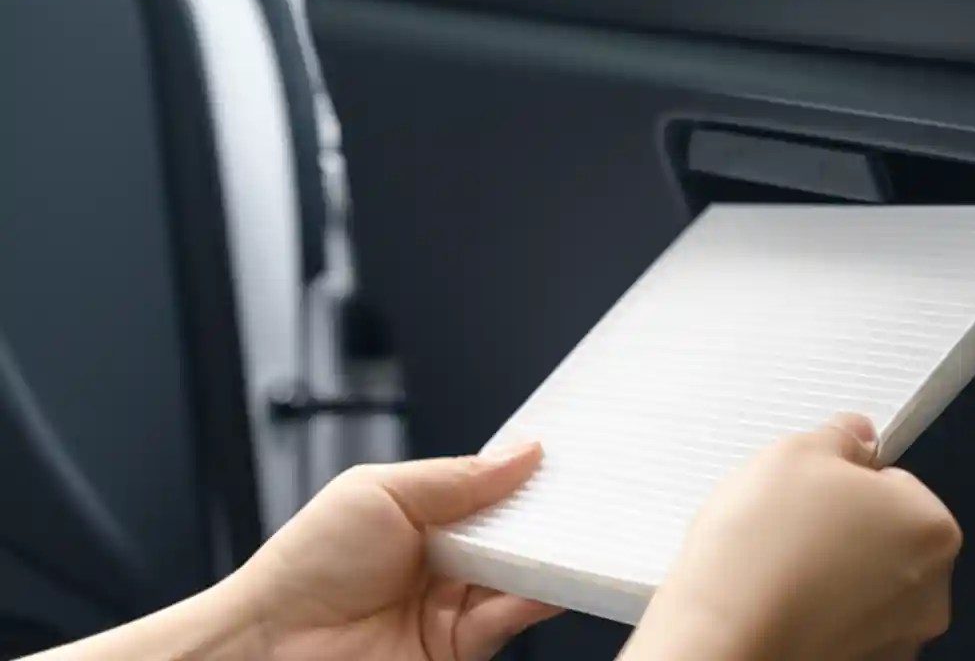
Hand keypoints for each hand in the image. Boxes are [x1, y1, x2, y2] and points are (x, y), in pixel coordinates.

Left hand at [231, 442, 560, 660]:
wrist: (273, 646)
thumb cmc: (306, 565)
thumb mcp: (381, 492)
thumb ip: (457, 477)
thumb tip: (522, 453)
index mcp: (422, 513)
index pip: (490, 489)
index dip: (524, 474)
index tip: (560, 456)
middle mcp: (443, 558)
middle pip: (511, 530)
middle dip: (543, 511)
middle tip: (579, 490)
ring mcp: (453, 603)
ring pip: (519, 572)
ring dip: (546, 552)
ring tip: (574, 530)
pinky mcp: (461, 646)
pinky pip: (511, 616)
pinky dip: (539, 596)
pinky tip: (554, 575)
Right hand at [619, 413, 961, 660]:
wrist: (723, 639)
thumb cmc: (763, 548)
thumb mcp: (796, 453)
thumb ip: (840, 436)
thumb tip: (856, 434)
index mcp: (930, 528)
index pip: (895, 483)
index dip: (845, 481)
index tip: (809, 490)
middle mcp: (931, 592)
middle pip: (886, 538)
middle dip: (841, 528)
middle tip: (786, 525)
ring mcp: (898, 639)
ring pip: (863, 585)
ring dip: (828, 573)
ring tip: (773, 566)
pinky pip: (840, 625)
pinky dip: (814, 614)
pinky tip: (775, 602)